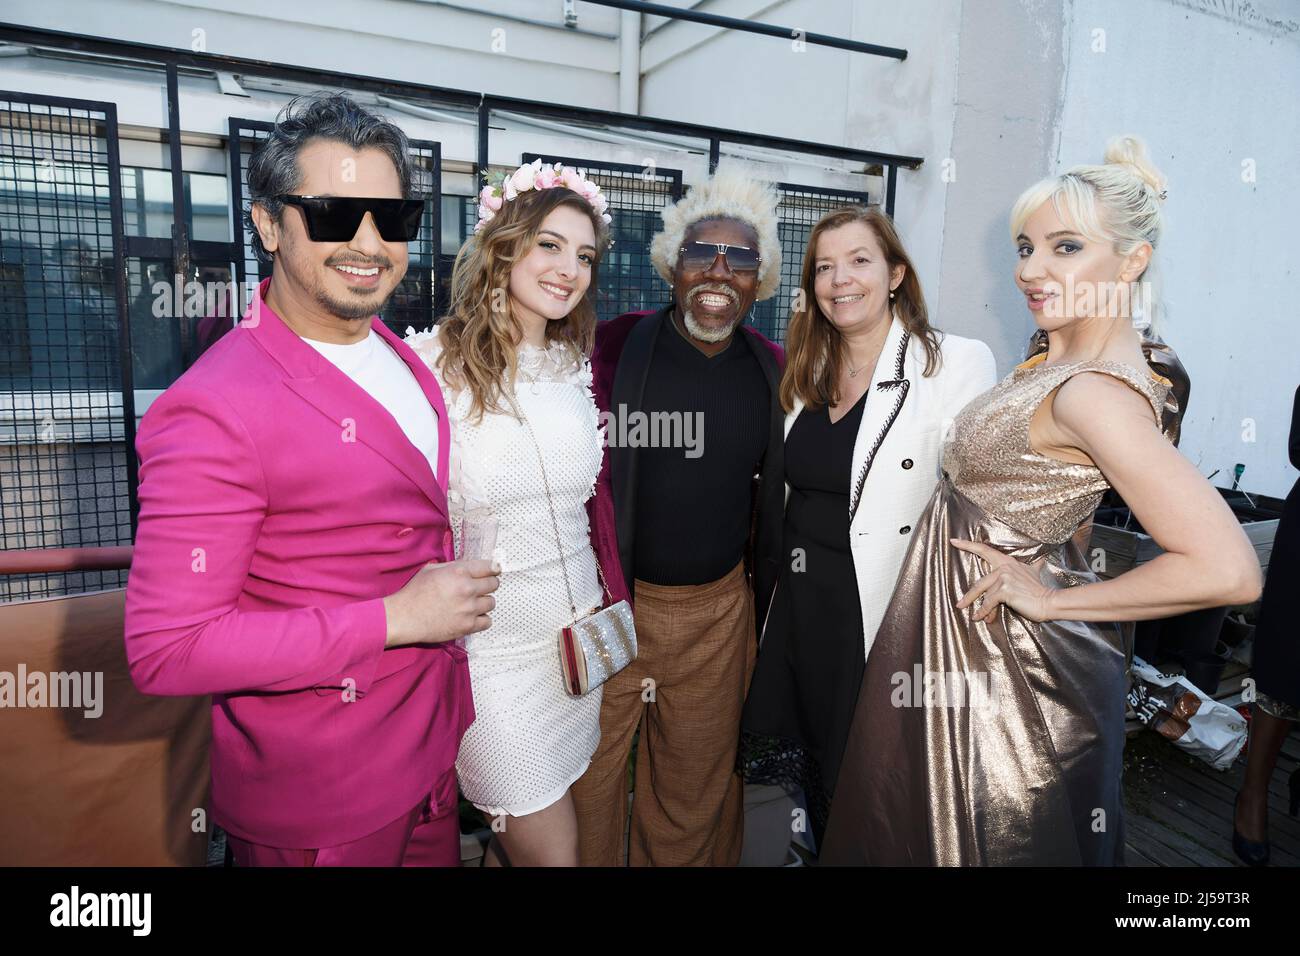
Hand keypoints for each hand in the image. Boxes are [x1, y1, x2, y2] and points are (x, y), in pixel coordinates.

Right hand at [384, 559, 499, 647]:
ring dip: (484, 602)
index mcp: (459, 572)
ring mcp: (468, 609)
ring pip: (492, 603)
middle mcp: (467, 589)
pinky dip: (482, 619)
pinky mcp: (467, 626)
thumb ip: (454, 567)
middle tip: (479, 588)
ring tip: (472, 603)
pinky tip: (472, 616)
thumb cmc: (414, 593)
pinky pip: (487, 621)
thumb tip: (470, 567)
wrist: (404, 617)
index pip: (490, 567)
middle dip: (488, 584)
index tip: (494, 571)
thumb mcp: (432, 569)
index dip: (493, 568)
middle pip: (494, 584)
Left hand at [951, 539, 1052, 623]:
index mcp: (1007, 561)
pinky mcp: (1004, 590)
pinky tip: (982, 618)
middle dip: (968, 596)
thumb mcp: (1035, 573)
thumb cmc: (1039, 590)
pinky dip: (985, 612)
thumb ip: (1033, 566)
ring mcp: (1004, 578)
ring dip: (980, 609)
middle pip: (980, 583)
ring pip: (984, 596)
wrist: (1049, 602)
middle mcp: (1004, 567)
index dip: (968, 545)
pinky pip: (989, 603)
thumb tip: (1042, 560)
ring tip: (975, 618)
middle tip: (959, 604)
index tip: (953, 541)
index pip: (985, 550)